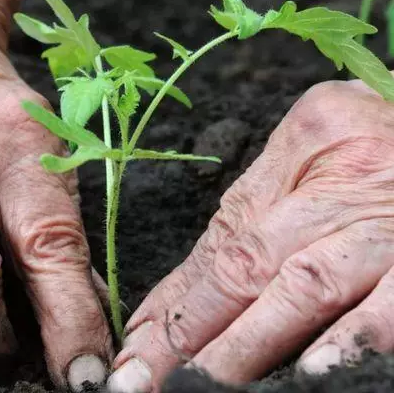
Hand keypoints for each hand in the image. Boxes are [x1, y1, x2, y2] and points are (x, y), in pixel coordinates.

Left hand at [107, 80, 393, 391]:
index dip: (179, 299)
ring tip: (204, 384)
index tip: (138, 343)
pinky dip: (355, 337)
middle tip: (145, 378)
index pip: (226, 237)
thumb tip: (175, 297)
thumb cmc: (376, 138)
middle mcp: (342, 184)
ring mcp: (389, 224)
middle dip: (194, 330)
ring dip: (249, 345)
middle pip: (252, 264)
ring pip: (307, 287)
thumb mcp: (309, 154)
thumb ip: (248, 218)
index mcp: (305, 144)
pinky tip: (316, 372)